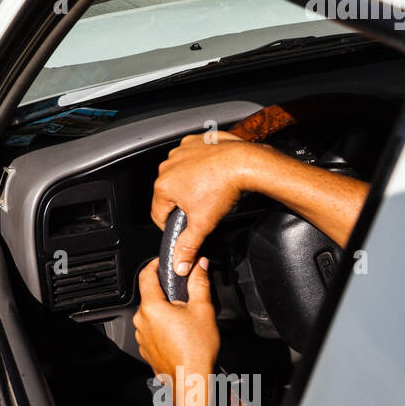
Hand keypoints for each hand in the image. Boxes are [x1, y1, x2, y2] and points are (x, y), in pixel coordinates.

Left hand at [133, 258, 219, 388]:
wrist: (192, 380)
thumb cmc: (197, 349)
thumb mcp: (203, 310)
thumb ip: (199, 283)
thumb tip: (198, 265)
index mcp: (151, 307)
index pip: (145, 276)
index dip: (154, 265)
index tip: (160, 262)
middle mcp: (141, 321)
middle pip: (150, 297)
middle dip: (166, 294)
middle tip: (185, 297)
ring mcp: (142, 337)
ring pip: (152, 316)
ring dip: (165, 313)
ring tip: (186, 320)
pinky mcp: (146, 350)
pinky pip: (153, 332)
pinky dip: (164, 329)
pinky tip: (180, 335)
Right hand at [150, 132, 260, 276]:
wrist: (246, 163)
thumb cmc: (224, 187)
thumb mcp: (203, 224)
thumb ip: (187, 246)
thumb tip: (179, 264)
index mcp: (163, 186)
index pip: (158, 215)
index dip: (172, 225)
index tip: (186, 225)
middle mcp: (167, 167)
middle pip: (169, 194)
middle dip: (183, 202)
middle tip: (203, 206)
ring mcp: (180, 152)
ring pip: (179, 175)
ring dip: (190, 182)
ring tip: (209, 188)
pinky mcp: (193, 141)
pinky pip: (190, 157)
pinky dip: (199, 164)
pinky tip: (212, 172)